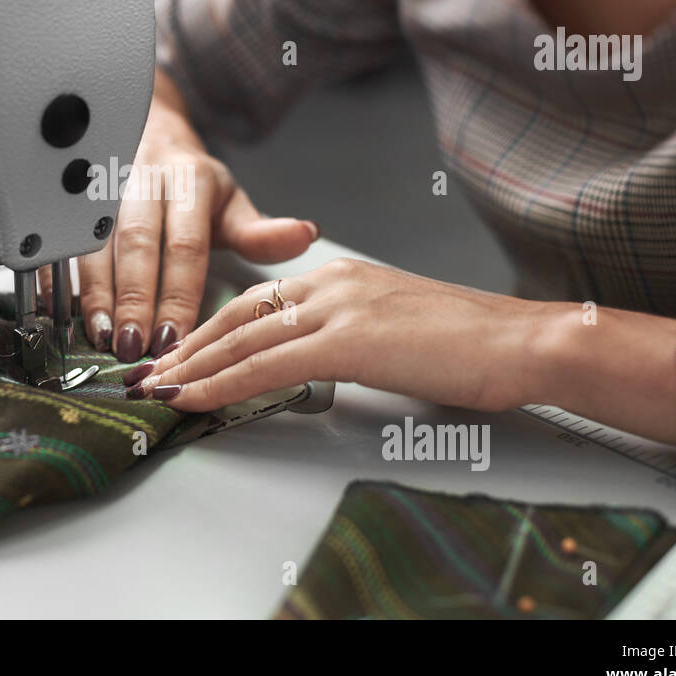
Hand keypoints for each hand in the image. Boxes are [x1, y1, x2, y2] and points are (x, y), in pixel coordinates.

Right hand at [53, 71, 318, 362]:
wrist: (149, 134)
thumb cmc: (192, 185)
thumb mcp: (230, 203)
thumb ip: (260, 231)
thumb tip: (304, 234)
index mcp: (190, 181)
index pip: (185, 244)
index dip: (176, 293)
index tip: (174, 337)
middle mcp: (144, 181)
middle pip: (135, 244)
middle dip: (132, 300)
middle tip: (133, 347)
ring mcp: (104, 188)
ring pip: (93, 242)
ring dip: (94, 293)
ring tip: (100, 336)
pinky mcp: (73, 200)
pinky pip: (61, 239)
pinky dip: (59, 277)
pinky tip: (60, 312)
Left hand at [127, 259, 543, 412]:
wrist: (523, 341)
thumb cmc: (476, 344)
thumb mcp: (401, 330)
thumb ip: (357, 336)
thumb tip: (329, 362)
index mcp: (345, 276)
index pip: (260, 301)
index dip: (215, 329)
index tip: (185, 352)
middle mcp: (333, 281)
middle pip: (238, 313)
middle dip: (189, 346)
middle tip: (152, 370)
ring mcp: (337, 307)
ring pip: (242, 338)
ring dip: (192, 366)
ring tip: (156, 389)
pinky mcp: (346, 341)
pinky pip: (265, 366)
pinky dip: (222, 384)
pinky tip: (194, 398)